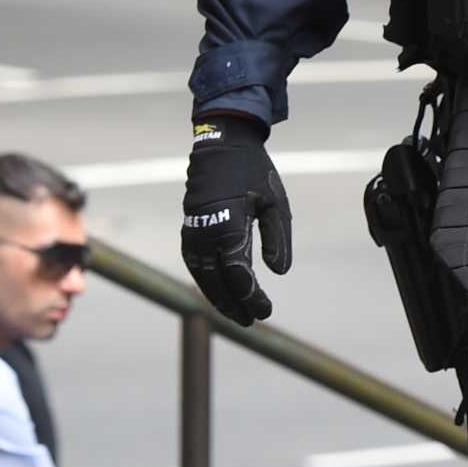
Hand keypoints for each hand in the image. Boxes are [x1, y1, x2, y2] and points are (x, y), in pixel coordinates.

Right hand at [181, 115, 286, 324]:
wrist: (222, 145)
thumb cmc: (253, 172)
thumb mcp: (275, 203)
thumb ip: (278, 239)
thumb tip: (279, 273)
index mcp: (228, 226)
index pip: (238, 275)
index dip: (252, 297)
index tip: (266, 311)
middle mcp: (205, 233)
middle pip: (218, 282)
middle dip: (234, 305)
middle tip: (251, 321)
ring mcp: (192, 232)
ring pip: (202, 277)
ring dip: (217, 298)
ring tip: (235, 314)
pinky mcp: (188, 229)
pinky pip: (194, 264)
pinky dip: (206, 282)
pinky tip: (218, 292)